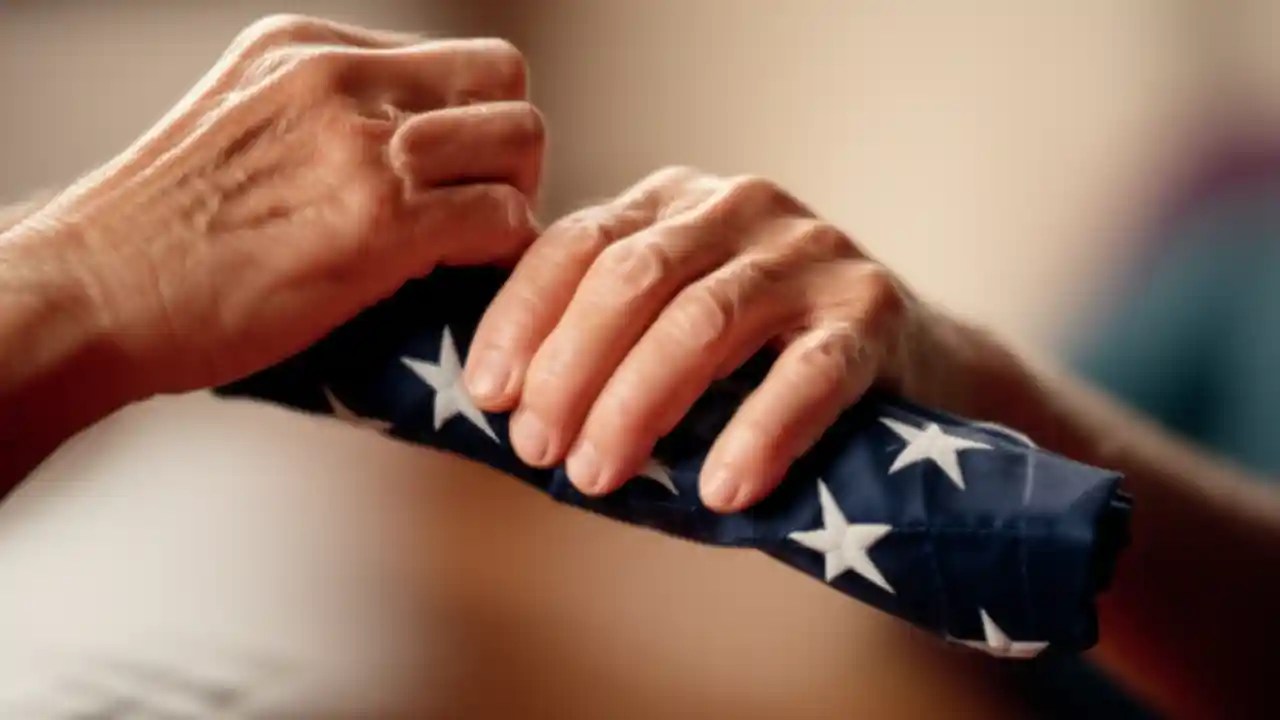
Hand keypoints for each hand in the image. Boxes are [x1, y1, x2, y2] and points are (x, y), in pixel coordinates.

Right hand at [2, 15, 542, 398]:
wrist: (96, 293)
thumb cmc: (163, 236)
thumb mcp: (245, 128)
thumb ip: (326, 120)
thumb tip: (408, 155)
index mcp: (307, 49)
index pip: (454, 60)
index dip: (472, 123)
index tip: (455, 177)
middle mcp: (341, 78)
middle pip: (504, 80)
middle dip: (510, 151)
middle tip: (483, 208)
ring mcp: (362, 144)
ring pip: (520, 140)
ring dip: (514, 200)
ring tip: (474, 250)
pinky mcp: (379, 221)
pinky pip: (503, 217)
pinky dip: (504, 253)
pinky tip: (464, 279)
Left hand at [463, 167, 1006, 512]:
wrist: (907, 358)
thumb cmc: (760, 352)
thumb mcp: (673, 313)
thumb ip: (603, 329)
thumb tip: (502, 403)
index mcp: (675, 200)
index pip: (579, 241)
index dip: (522, 316)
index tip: (487, 393)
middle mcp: (740, 207)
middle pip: (633, 278)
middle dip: (572, 369)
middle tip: (539, 451)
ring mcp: (811, 253)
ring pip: (704, 321)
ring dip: (639, 404)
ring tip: (598, 475)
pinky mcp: (871, 311)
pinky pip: (807, 373)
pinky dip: (758, 432)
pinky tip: (721, 488)